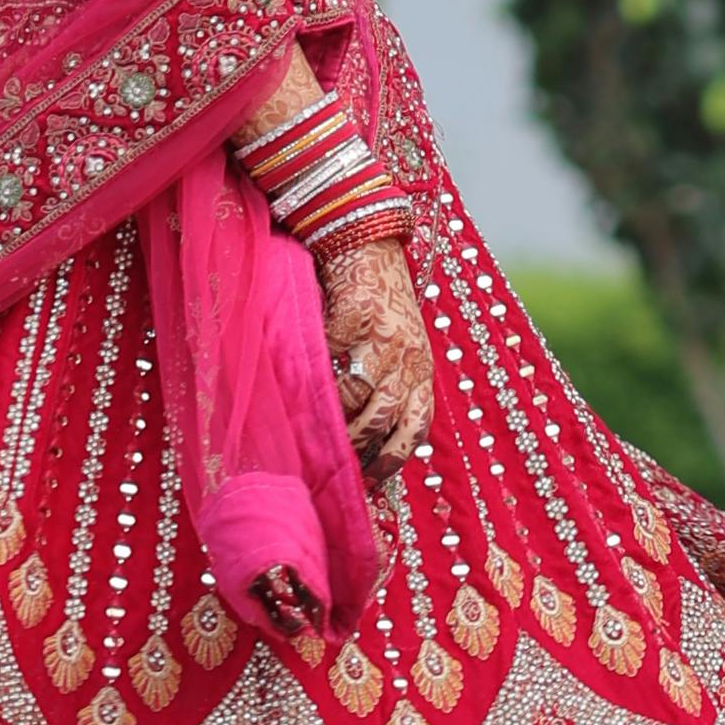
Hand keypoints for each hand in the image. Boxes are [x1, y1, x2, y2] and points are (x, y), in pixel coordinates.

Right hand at [314, 229, 431, 485]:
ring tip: (316, 436)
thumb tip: (363, 439)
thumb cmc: (379, 302)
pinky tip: (302, 393)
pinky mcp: (353, 317)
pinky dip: (315, 382)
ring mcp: (383, 336)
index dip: (392, 459)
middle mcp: (409, 355)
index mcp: (423, 367)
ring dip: (336, 421)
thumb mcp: (397, 346)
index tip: (368, 483)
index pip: (416, 427)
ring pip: (359, 396)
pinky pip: (329, 362)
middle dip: (358, 448)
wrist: (366, 242)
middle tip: (335, 466)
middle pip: (386, 418)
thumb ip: (388, 386)